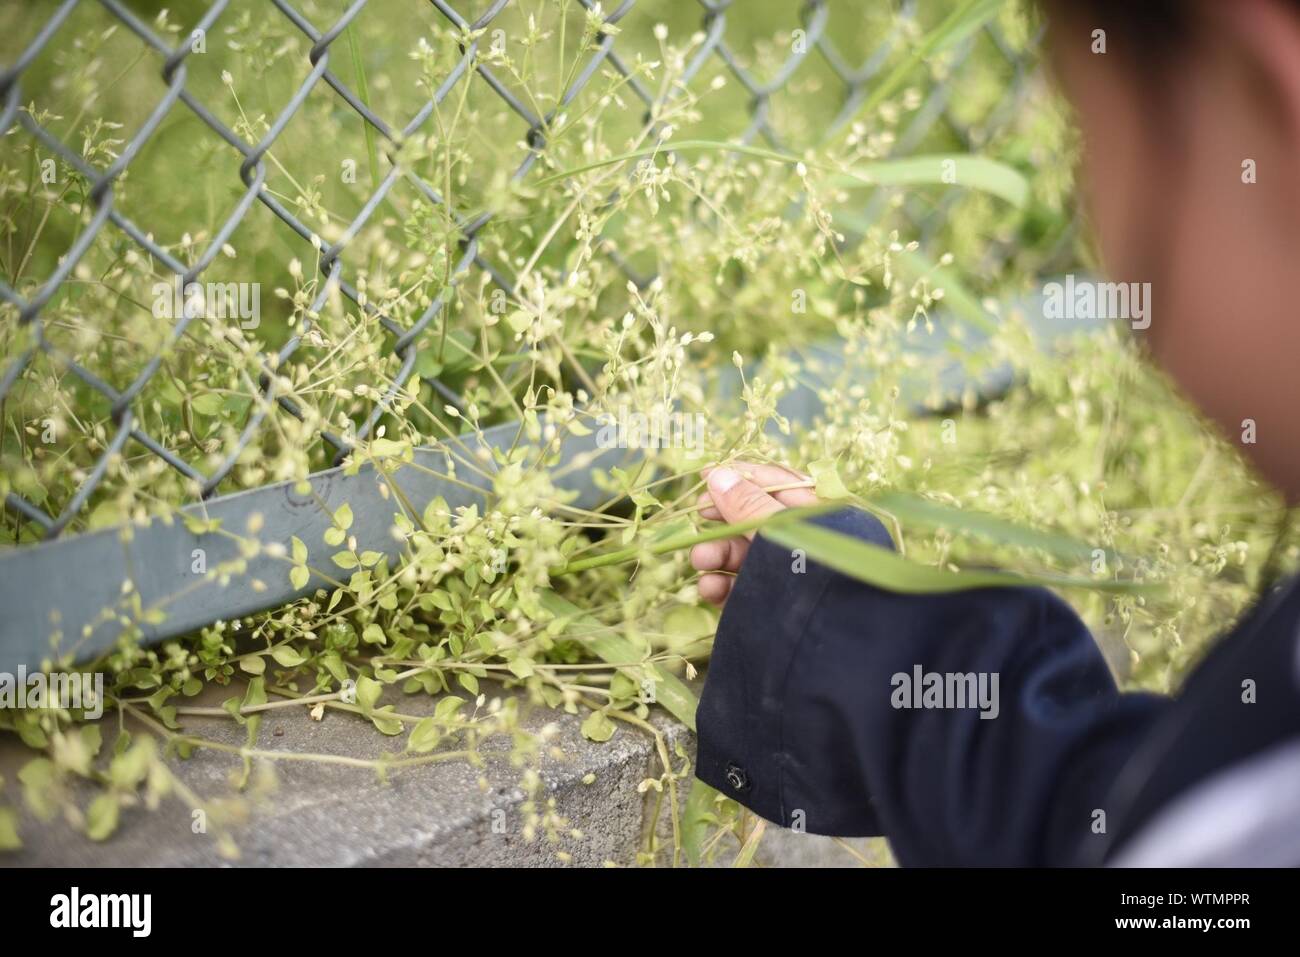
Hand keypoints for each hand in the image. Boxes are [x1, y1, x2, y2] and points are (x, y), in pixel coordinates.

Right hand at [690, 462, 818, 605]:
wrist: (832, 639)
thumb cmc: (815, 571)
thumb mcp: (778, 529)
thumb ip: (746, 503)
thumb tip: (717, 475)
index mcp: (819, 515)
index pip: (778, 485)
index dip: (742, 477)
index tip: (706, 475)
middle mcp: (805, 542)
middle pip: (755, 520)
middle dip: (723, 520)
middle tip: (699, 515)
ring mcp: (790, 575)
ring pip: (745, 555)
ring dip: (718, 554)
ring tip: (700, 559)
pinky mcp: (776, 604)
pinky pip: (745, 587)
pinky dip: (723, 585)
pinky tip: (710, 587)